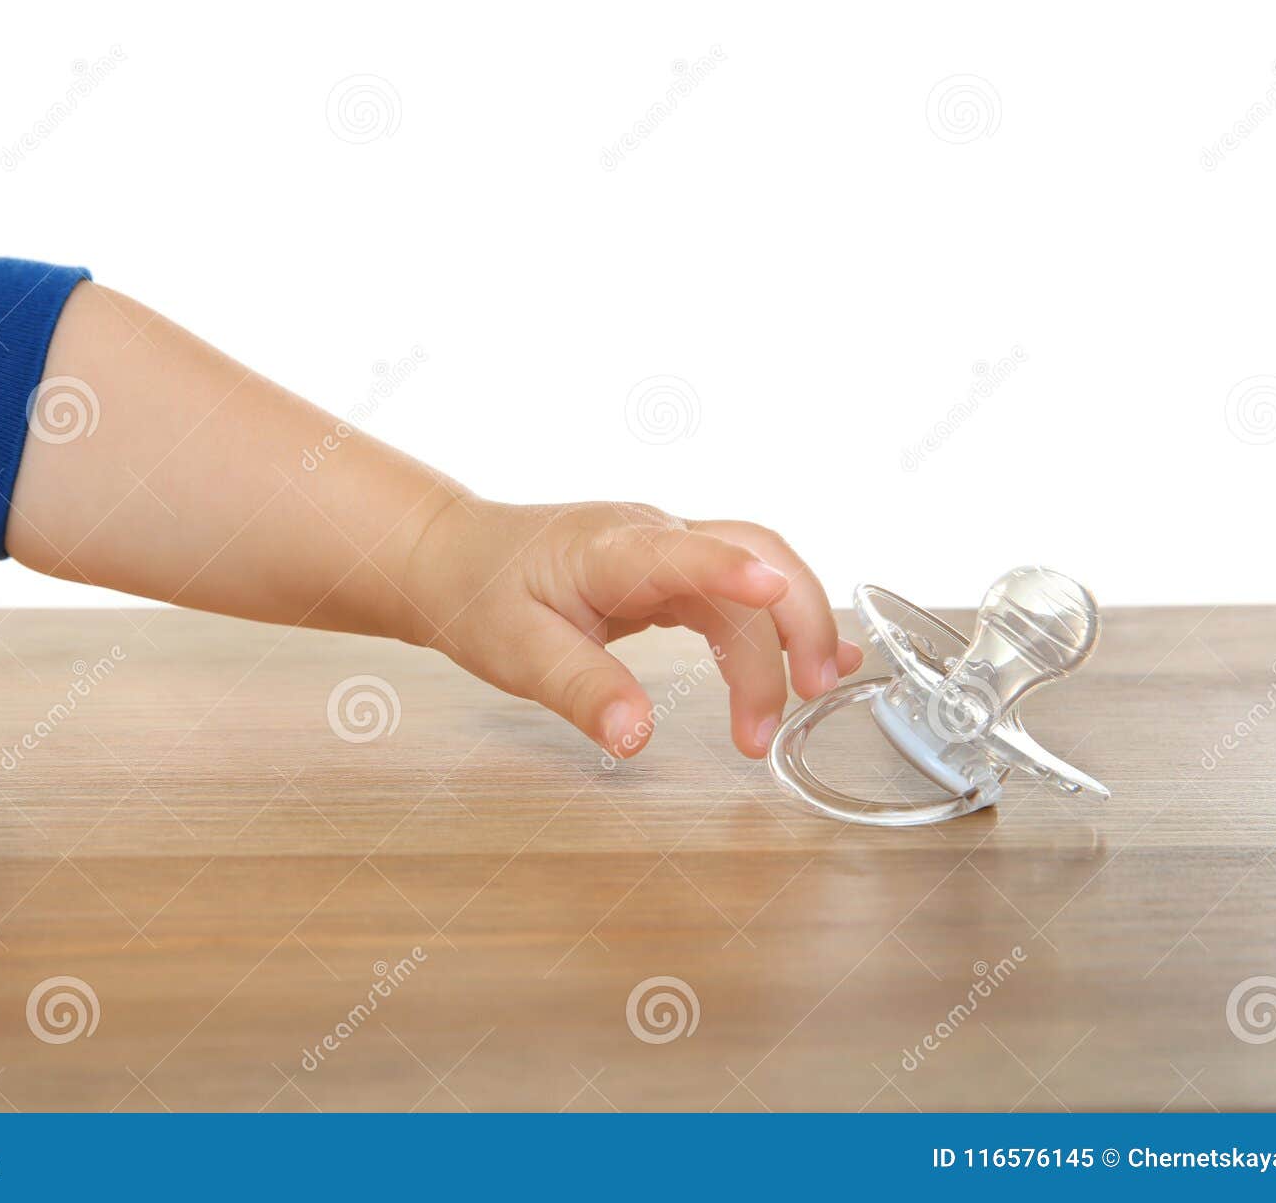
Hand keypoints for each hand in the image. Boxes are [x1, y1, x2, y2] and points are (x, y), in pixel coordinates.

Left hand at [401, 497, 862, 758]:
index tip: (777, 595)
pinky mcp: (673, 570)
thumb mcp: (517, 654)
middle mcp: (650, 536)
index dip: (731, 571)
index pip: (682, 551)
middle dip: (791, 621)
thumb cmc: (481, 596)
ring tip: (818, 692)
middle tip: (803, 701)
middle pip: (751, 552)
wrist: (456, 557)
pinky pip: (740, 590)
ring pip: (759, 567)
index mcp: (607, 550)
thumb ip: (581, 692)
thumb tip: (638, 738)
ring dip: (796, 624)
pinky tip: (818, 660)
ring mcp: (667, 548)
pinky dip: (782, 623)